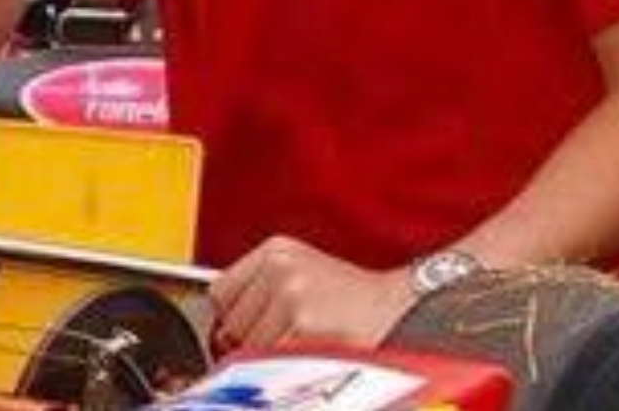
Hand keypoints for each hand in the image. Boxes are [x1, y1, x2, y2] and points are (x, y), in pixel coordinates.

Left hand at [210, 235, 415, 350]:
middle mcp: (279, 268)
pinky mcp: (303, 325)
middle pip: (230, 322)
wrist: (400, 307)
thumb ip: (259, 289)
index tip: (246, 330)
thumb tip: (219, 331)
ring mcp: (291, 295)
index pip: (220, 292)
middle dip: (249, 340)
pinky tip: (307, 358)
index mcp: (275, 251)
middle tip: (283, 342)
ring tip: (301, 346)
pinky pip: (270, 359)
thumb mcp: (301, 272)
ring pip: (247, 345)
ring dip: (268, 357)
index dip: (232, 318)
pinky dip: (283, 367)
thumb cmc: (351, 297)